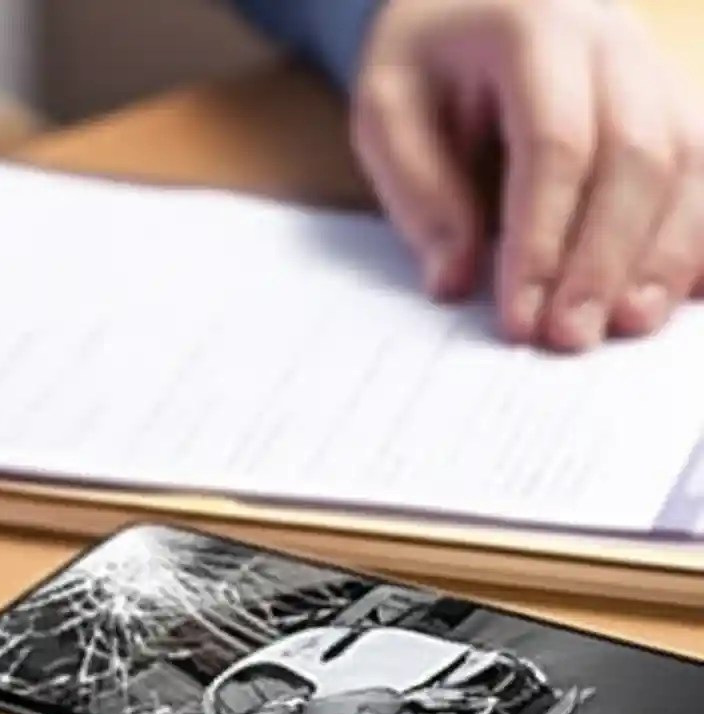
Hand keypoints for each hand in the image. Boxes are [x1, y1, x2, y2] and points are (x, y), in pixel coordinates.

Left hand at [351, 0, 703, 350]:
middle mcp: (612, 42)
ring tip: (627, 326)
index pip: (555, 144)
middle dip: (605, 259)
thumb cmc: (424, 60)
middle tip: (570, 337)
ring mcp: (655, 66)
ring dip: (662, 255)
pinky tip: (681, 292)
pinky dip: (698, 232)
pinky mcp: (674, 99)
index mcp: (533, 30)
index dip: (542, 239)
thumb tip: (454, 282)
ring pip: (688, 162)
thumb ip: (418, 192)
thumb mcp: (385, 110)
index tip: (519, 316)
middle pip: (637, 156)